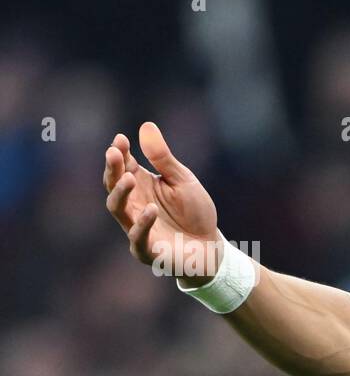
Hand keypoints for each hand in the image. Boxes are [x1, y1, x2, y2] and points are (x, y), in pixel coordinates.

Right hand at [103, 122, 220, 286]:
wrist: (211, 247)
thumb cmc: (194, 212)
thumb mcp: (182, 180)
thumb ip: (163, 158)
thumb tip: (146, 125)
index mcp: (140, 185)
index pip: (123, 166)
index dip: (119, 153)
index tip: (121, 139)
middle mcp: (133, 204)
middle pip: (113, 184)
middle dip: (112, 169)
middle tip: (114, 153)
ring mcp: (137, 227)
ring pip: (118, 209)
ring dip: (120, 192)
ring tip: (130, 178)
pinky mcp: (147, 250)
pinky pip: (138, 238)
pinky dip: (142, 224)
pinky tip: (150, 209)